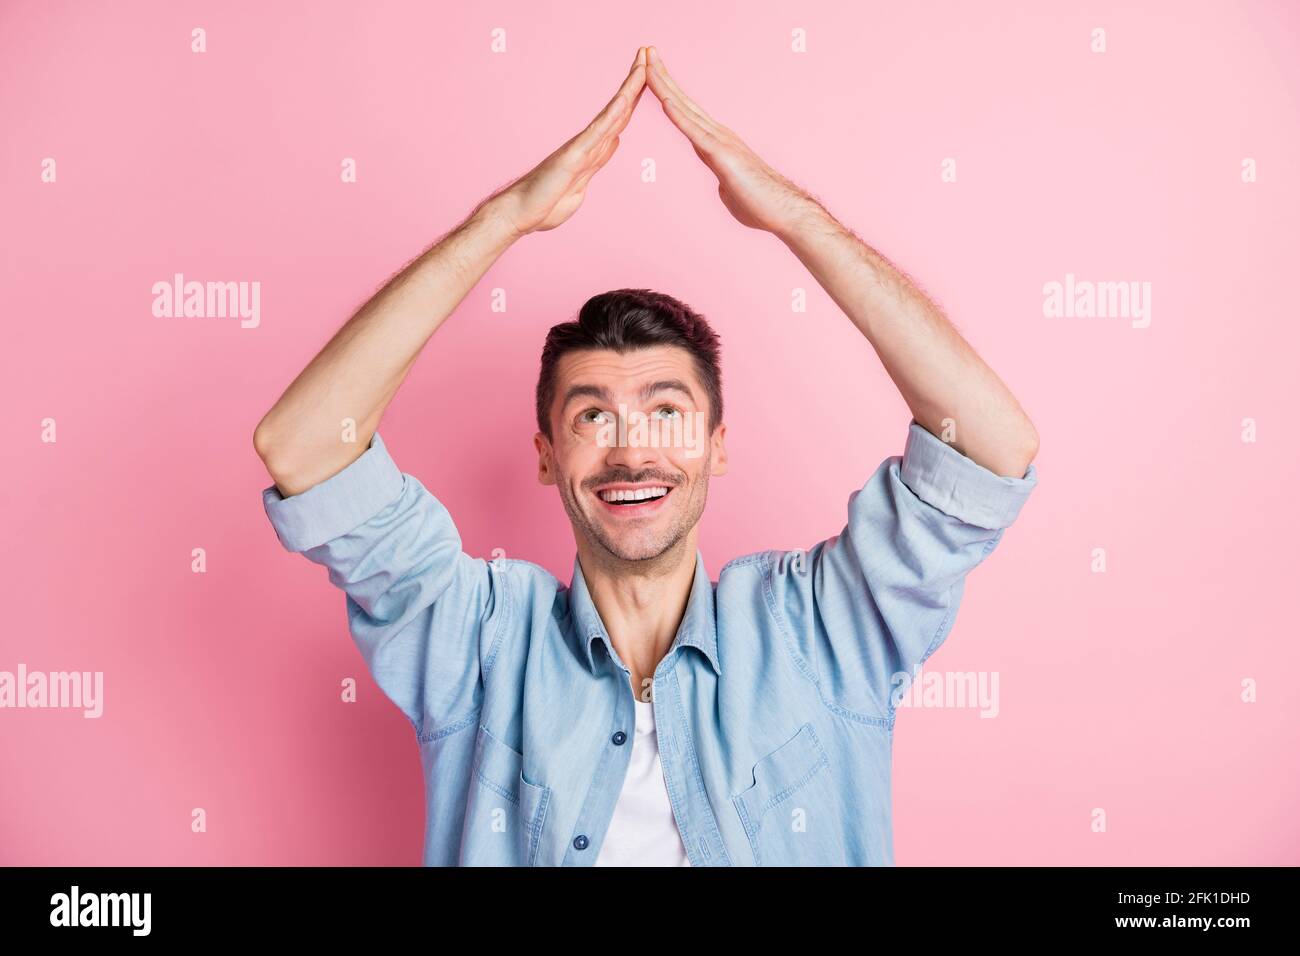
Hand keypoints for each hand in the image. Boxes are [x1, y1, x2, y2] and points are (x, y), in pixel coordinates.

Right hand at [489, 48, 647, 236]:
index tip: (649, 76)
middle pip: (620, 108)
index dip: (635, 97)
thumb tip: (613, 142)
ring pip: (612, 113)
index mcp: (594, 150)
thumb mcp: (582, 182)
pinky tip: (626, 100)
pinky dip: (612, 115)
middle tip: (648, 54)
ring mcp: (582, 147)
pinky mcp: (574, 156)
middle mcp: (589, 142)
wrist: (521, 213)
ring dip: (629, 88)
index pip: (620, 118)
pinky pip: (597, 132)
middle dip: (636, 82)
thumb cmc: (546, 203)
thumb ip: (598, 160)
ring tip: (642, 63)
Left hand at [643, 45, 818, 235]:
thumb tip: (723, 182)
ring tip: (649, 64)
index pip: (686, 113)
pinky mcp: (722, 155)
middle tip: (646, 51)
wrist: (782, 212)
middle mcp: (718, 135)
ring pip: (686, 110)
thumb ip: (724, 180)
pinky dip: (679, 116)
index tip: (653, 73)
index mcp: (716, 143)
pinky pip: (695, 133)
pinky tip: (665, 101)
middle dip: (663, 77)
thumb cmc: (759, 204)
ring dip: (665, 87)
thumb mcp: (732, 189)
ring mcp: (720, 142)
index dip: (668, 91)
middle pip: (683, 102)